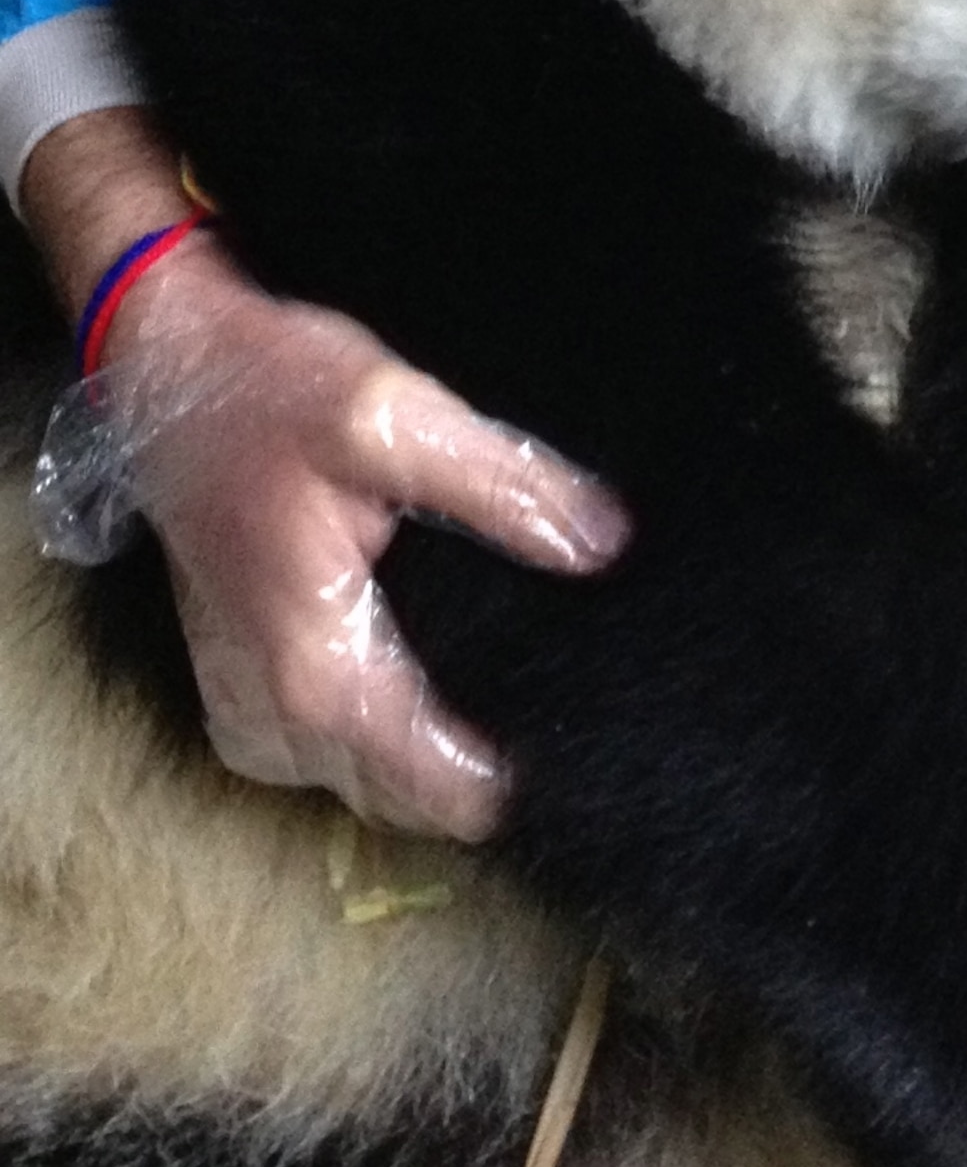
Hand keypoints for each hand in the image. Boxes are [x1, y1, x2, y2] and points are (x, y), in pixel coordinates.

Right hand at [22, 109, 628, 839]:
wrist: (166, 367)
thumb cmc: (269, 390)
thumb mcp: (395, 416)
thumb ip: (500, 486)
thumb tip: (600, 545)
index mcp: (315, 666)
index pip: (435, 779)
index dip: (510, 778)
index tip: (582, 752)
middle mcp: (275, 714)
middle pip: (404, 799)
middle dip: (477, 777)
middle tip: (567, 722)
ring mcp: (249, 709)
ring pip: (364, 785)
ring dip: (429, 765)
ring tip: (516, 709)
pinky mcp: (242, 688)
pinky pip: (327, 755)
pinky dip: (380, 742)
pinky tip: (434, 695)